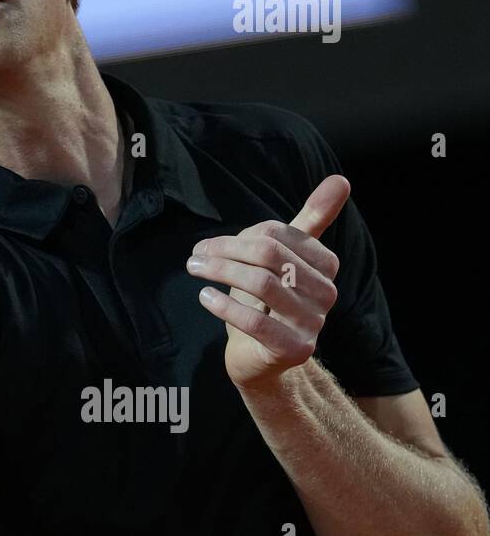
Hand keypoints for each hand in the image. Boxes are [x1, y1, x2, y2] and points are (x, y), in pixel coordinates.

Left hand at [186, 175, 350, 391]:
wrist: (261, 357)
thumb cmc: (267, 300)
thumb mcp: (284, 257)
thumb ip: (310, 219)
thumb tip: (341, 178)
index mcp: (326, 265)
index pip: (279, 234)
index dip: (239, 236)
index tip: (208, 245)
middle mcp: (327, 293)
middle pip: (269, 256)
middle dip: (225, 251)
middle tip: (195, 256)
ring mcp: (314, 323)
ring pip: (262, 284)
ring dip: (220, 272)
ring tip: (194, 270)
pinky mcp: (296, 349)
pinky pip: (256, 322)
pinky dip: (224, 306)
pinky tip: (205, 296)